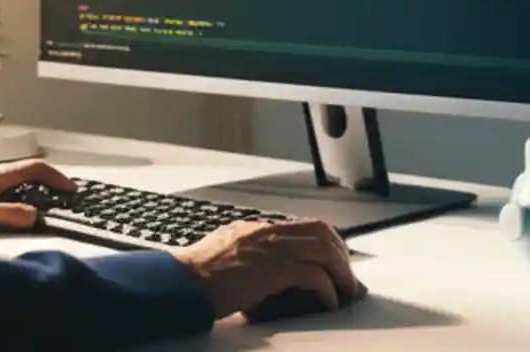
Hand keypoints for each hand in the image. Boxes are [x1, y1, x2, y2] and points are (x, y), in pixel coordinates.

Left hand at [0, 160, 75, 230]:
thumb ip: (7, 214)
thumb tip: (35, 215)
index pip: (37, 168)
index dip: (57, 177)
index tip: (71, 189)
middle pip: (31, 172)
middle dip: (50, 182)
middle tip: (64, 197)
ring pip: (19, 181)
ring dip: (36, 190)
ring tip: (46, 206)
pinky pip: (7, 191)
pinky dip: (20, 198)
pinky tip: (15, 212)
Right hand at [172, 219, 364, 320]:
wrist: (181, 283)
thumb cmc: (195, 277)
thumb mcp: (225, 256)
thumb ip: (249, 257)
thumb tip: (271, 277)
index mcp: (256, 228)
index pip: (303, 225)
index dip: (327, 242)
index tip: (336, 260)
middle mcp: (266, 232)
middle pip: (321, 231)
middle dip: (341, 254)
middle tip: (348, 278)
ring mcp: (270, 248)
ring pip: (323, 249)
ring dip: (341, 272)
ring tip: (346, 291)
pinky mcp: (272, 269)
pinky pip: (312, 275)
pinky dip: (326, 290)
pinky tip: (328, 303)